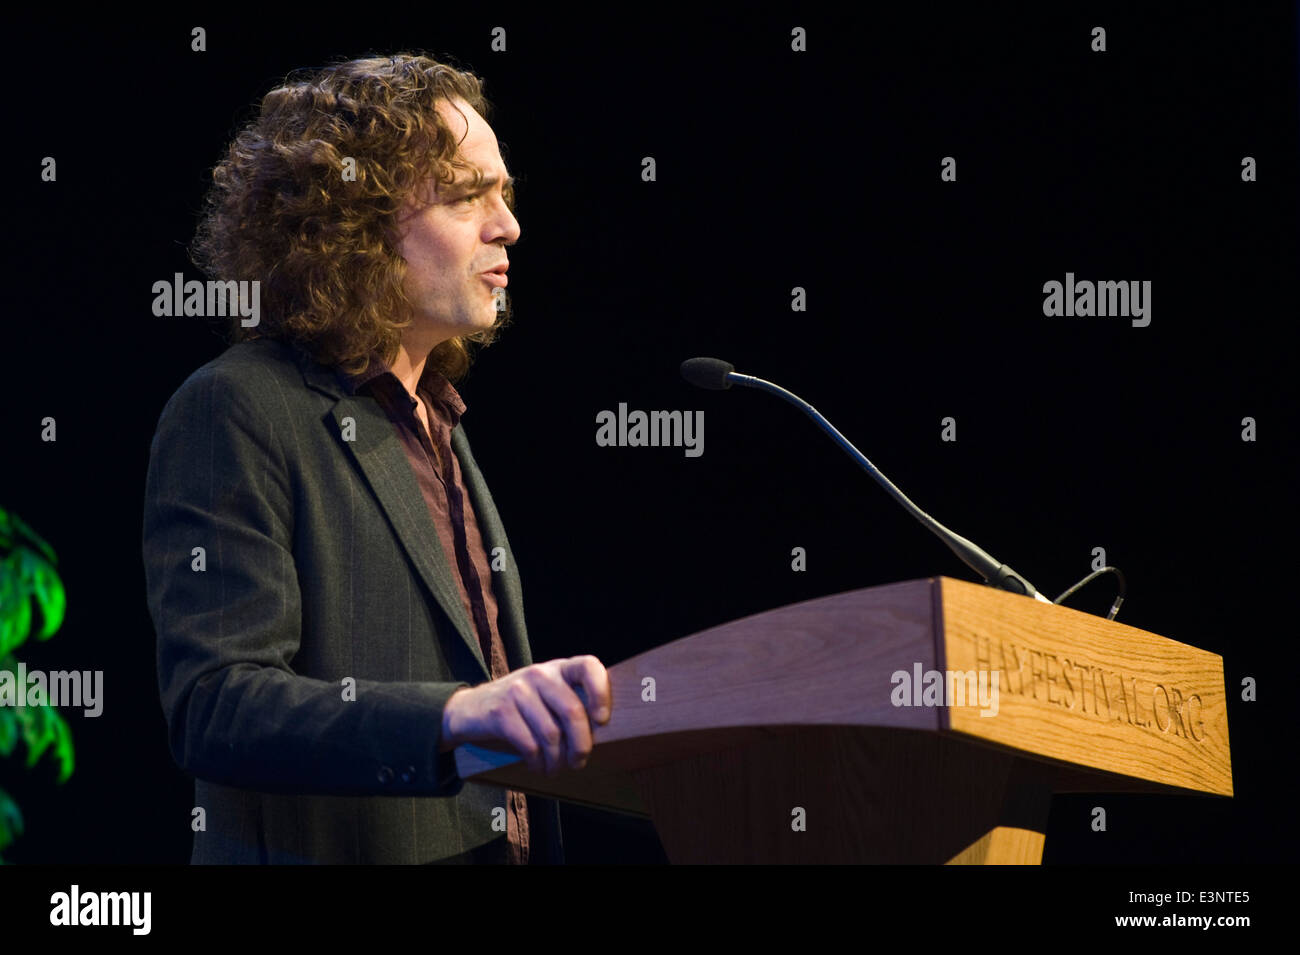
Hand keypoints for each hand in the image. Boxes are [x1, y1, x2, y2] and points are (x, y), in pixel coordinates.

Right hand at [439, 655, 610, 775]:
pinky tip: (538, 767)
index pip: (589, 666)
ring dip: (557, 760)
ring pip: (551, 734)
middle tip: (578, 762)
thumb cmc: (521, 707)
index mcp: (558, 668)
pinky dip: (537, 763)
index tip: (602, 720)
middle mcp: (540, 674)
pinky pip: (529, 745)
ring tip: (555, 769)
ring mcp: (518, 690)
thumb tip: (600, 735)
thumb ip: (570, 704)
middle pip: (572, 712)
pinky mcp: (501, 711)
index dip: (601, 692)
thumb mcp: (546, 695)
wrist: (470, 709)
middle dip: (581, 745)